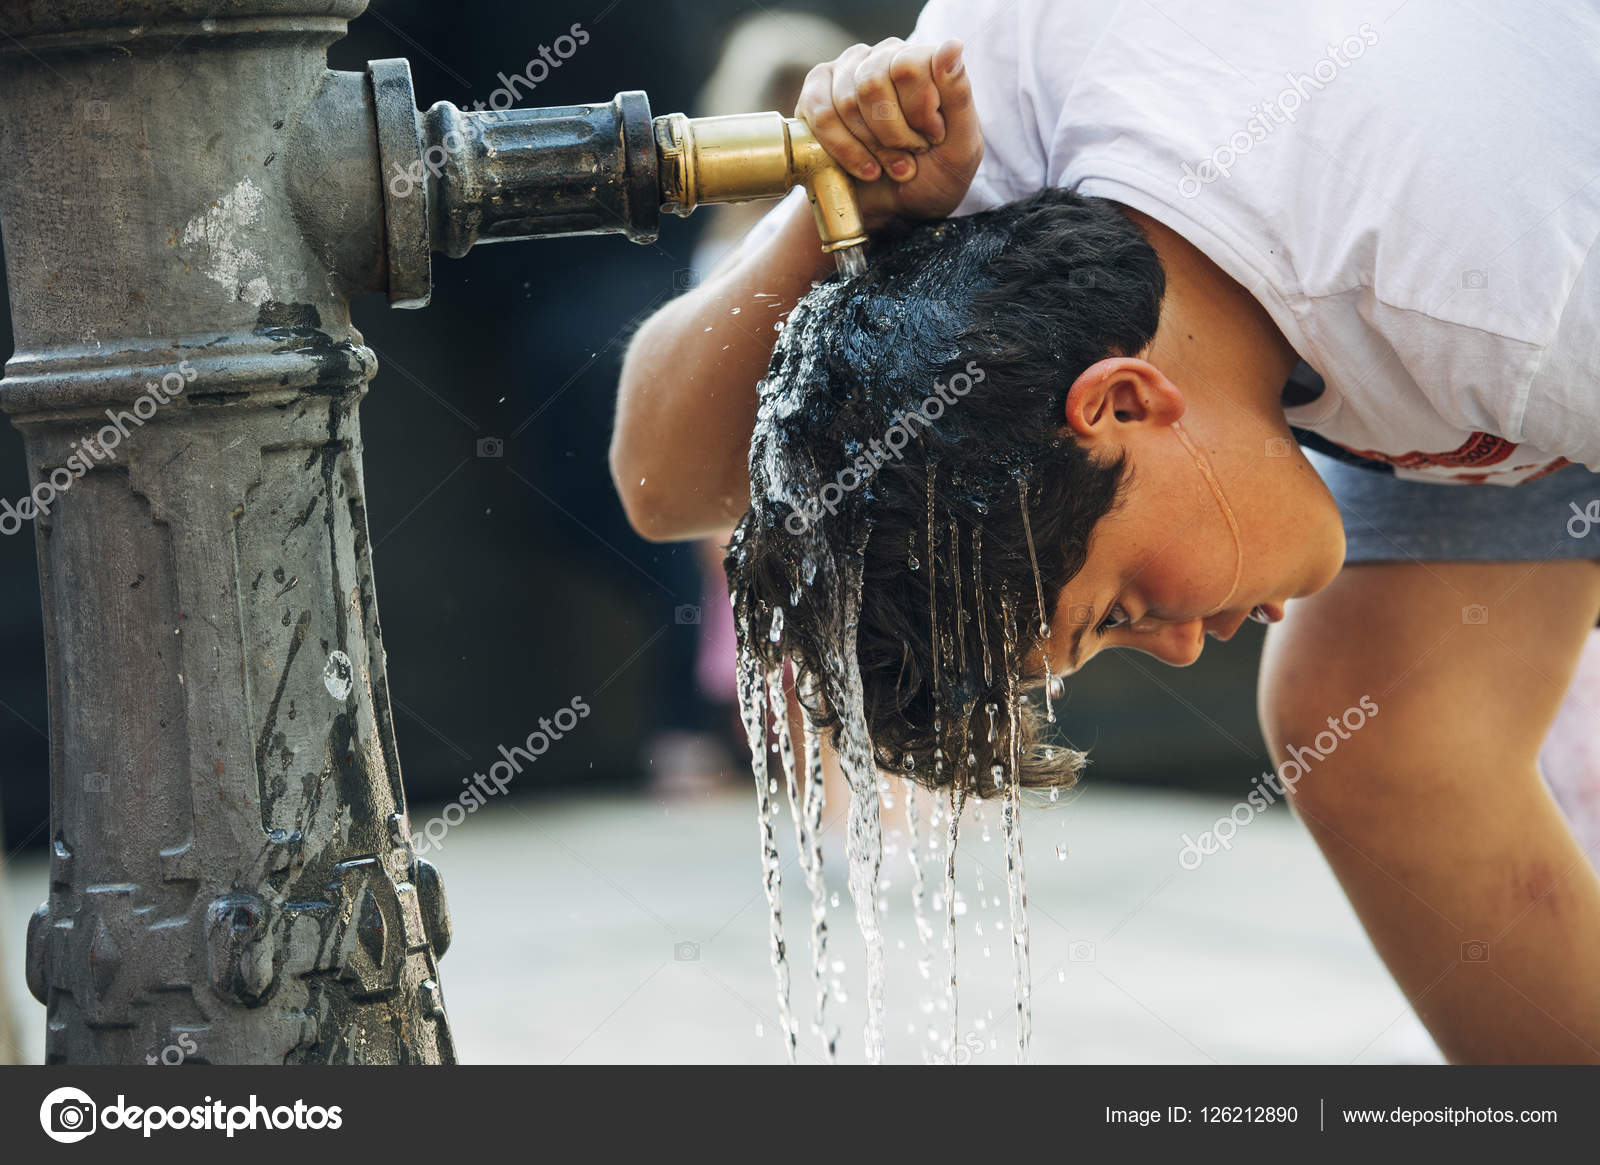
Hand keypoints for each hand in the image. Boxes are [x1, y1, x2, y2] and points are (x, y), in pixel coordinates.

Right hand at [794, 37, 982, 231]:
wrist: (896, 211)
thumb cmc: (934, 177)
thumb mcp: (963, 145)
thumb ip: (959, 95)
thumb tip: (951, 46)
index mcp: (922, 58)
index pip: (908, 65)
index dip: (919, 111)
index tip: (932, 137)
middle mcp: (883, 56)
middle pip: (873, 81)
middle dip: (892, 134)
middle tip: (908, 154)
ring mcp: (846, 71)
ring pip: (846, 100)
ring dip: (870, 146)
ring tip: (887, 165)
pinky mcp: (816, 94)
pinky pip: (819, 112)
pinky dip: (843, 149)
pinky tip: (864, 167)